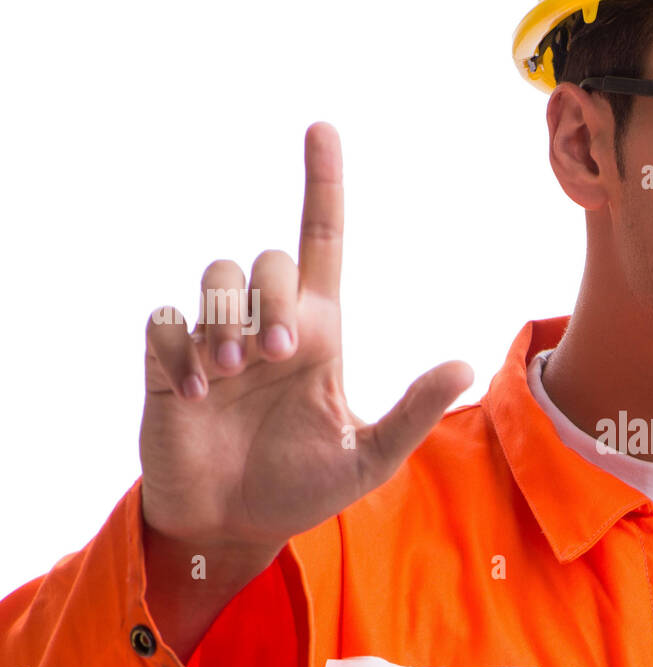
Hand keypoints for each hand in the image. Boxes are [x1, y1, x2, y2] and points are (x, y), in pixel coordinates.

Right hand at [139, 123, 471, 650]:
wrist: (236, 527)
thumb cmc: (304, 488)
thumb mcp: (369, 458)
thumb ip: (414, 413)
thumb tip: (465, 365)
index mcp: (320, 334)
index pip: (322, 242)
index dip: (323, 186)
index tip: (323, 131)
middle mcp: (268, 326)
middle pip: (270, 260)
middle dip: (275, 296)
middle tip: (279, 355)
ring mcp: (216, 342)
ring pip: (216, 275)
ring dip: (228, 317)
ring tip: (234, 373)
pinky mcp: (167, 363)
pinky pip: (166, 322)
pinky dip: (181, 348)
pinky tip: (196, 394)